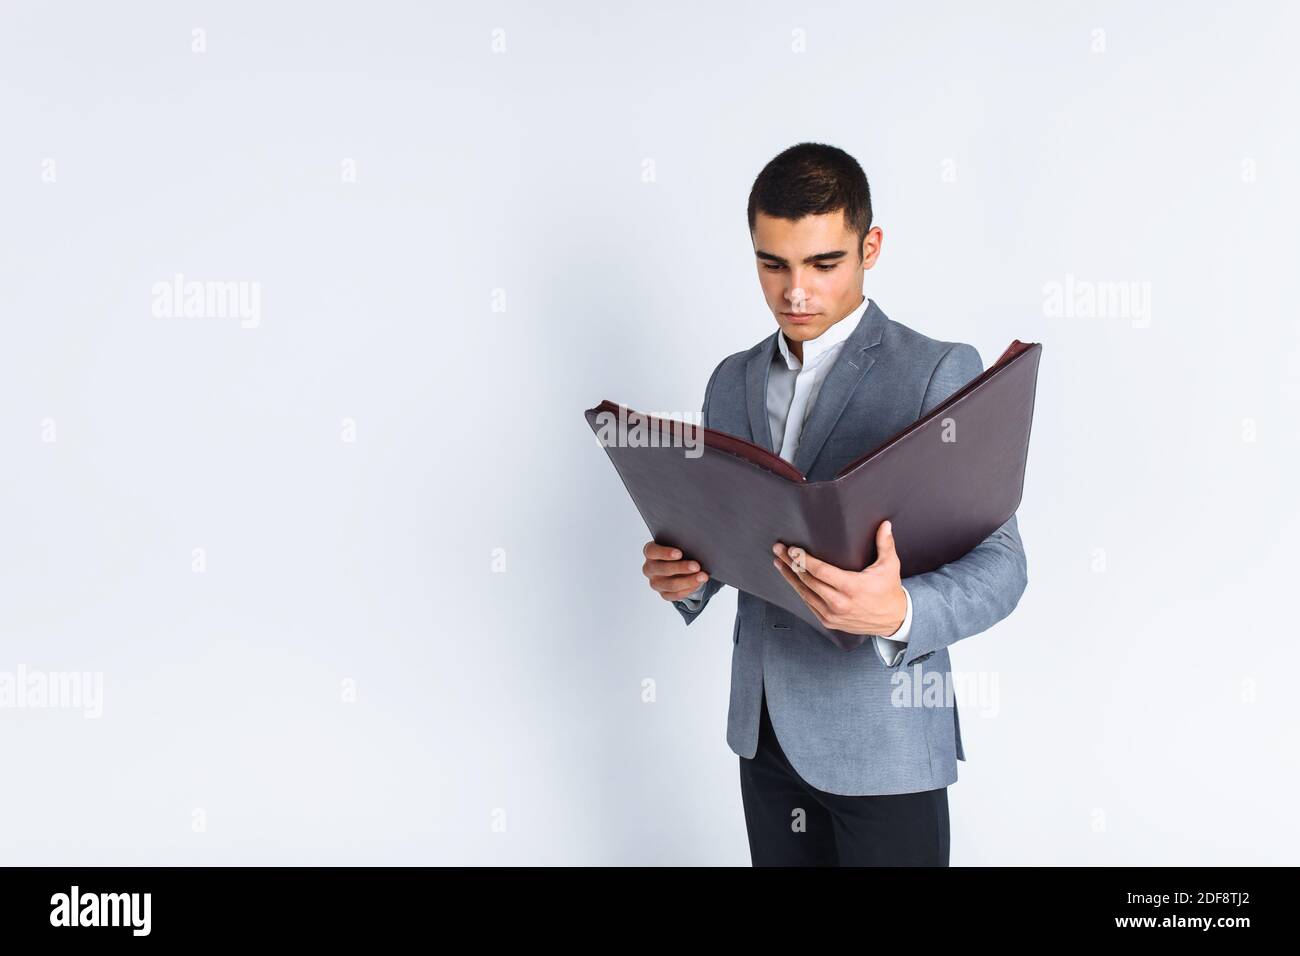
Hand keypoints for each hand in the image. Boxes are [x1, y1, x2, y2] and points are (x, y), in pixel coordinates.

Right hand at [642, 540, 709, 600]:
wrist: (680, 566)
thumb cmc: (678, 551)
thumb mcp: (678, 544)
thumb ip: (682, 544)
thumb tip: (696, 547)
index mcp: (650, 552)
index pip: (652, 551)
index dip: (665, 553)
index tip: (679, 553)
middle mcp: (649, 568)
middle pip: (663, 569)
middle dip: (681, 568)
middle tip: (696, 566)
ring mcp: (656, 583)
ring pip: (671, 585)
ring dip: (688, 581)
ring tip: (702, 577)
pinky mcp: (663, 594)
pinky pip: (676, 595)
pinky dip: (688, 590)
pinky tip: (698, 584)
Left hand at [772, 520, 906, 635]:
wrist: (894, 620)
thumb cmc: (889, 590)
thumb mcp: (890, 566)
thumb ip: (885, 544)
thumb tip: (885, 524)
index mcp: (852, 587)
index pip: (821, 571)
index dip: (804, 560)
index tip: (792, 550)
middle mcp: (839, 603)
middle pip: (808, 581)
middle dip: (791, 564)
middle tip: (779, 550)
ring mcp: (832, 614)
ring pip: (804, 594)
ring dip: (790, 577)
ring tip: (779, 563)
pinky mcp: (829, 622)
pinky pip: (809, 604)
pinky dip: (800, 591)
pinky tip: (792, 580)